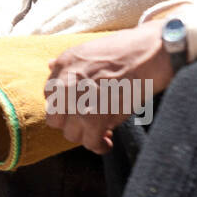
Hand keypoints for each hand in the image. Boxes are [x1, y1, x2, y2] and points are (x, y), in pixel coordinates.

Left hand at [44, 21, 172, 154]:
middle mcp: (64, 85)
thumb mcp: (87, 50)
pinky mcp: (95, 119)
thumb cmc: (124, 50)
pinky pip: (90, 143)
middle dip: (71, 122)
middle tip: (88, 122)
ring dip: (85, 135)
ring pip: (71, 134)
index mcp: (62, 66)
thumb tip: (49, 65)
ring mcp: (78, 103)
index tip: (78, 107)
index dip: (65, 104)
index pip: (50, 95)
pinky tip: (107, 142)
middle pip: (55, 119)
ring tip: (100, 131)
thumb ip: (67, 64)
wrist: (148, 53)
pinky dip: (99, 146)